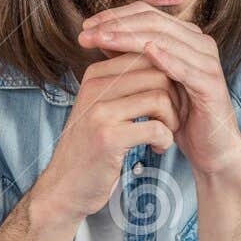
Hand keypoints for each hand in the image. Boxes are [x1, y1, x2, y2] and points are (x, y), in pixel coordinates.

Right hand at [29, 52, 179, 224]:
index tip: (170, 100)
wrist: (65, 186)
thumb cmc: (92, 146)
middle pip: (158, 73)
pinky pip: (156, 128)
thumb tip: (163, 60)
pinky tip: (157, 148)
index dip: (170, 77)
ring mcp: (99, 112)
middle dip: (176, 98)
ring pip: (160, 98)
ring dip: (172, 120)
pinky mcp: (108, 138)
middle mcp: (95, 87)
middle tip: (172, 119)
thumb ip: (126, 84)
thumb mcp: (103, 107)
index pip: (147, 55)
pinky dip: (165, 140)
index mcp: (96, 75)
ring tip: (164, 134)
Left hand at [79, 4, 240, 182]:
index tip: (86, 26)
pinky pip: (185, 68)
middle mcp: (200, 42)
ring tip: (103, 39)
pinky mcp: (211, 84)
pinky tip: (144, 52)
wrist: (209, 148)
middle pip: (154, 22)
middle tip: (88, 32)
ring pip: (165, 40)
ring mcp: (208, 61)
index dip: (115, 16)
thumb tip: (98, 36)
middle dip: (117, 25)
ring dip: (130, 38)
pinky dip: (165, 58)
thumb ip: (130, 57)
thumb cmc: (178, 114)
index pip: (147, 13)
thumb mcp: (150, 81)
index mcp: (186, 37)